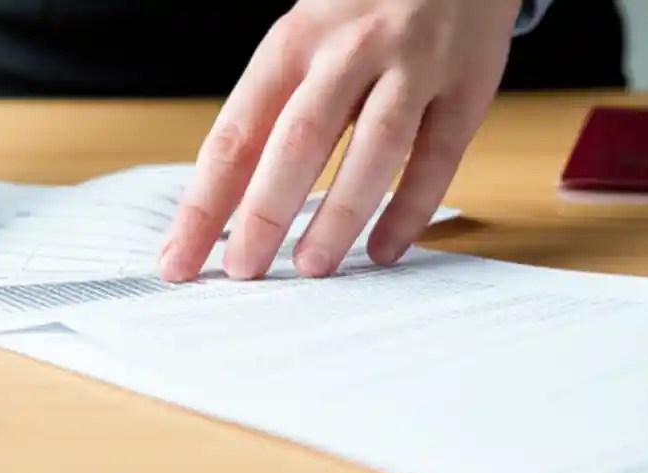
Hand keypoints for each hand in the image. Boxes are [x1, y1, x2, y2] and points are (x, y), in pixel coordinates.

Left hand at [159, 0, 520, 280]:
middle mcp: (350, 49)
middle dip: (265, 212)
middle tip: (241, 271)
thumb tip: (222, 209)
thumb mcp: (303, 40)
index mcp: (291, 43)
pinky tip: (384, 251)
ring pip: (375, 147)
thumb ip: (270, 114)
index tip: (178, 260)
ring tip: (311, 267)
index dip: (203, 204)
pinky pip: (439, 155)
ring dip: (340, 214)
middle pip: (299, 139)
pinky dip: (411, 209)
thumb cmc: (361, 10)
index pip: (234, 135)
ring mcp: (413, 65)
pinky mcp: (468, 84)